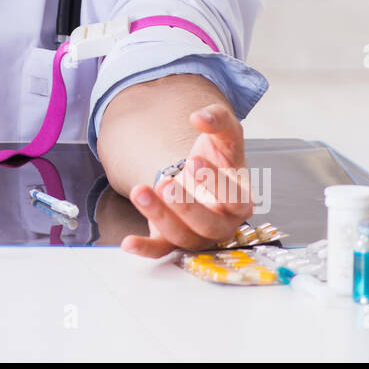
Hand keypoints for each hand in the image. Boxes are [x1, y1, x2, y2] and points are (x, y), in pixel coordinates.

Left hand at [120, 103, 253, 257]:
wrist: (195, 172)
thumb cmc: (215, 157)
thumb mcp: (224, 133)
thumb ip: (218, 119)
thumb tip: (199, 117)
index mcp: (240, 200)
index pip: (236, 200)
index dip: (216, 183)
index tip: (194, 160)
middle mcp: (221, 223)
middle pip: (209, 226)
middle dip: (187, 206)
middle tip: (167, 183)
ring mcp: (197, 235)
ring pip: (182, 237)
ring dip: (160, 216)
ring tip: (141, 191)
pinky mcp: (171, 240)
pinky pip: (160, 251)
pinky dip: (144, 249)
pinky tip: (128, 242)